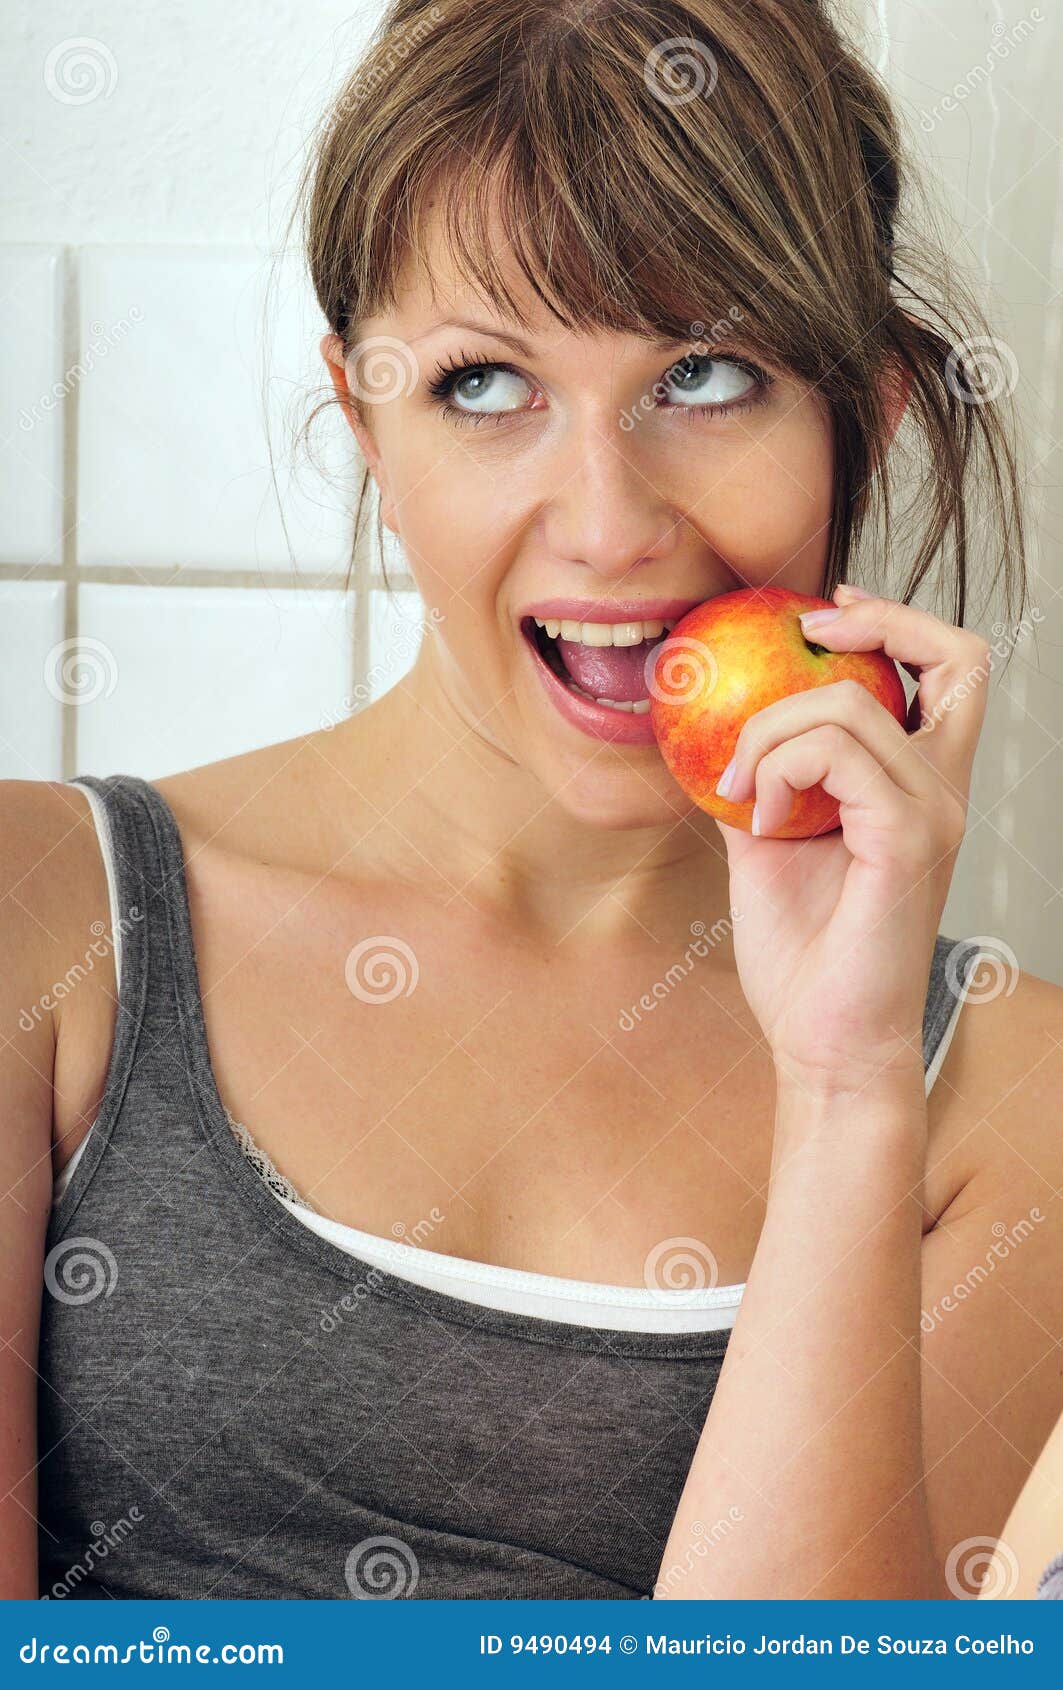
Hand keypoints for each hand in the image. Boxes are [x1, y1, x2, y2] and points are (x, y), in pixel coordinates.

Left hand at [715, 583, 991, 1086]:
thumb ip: (761, 778)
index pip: (951, 671)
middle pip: (958, 658)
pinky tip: (757, 817)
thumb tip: (710, 727)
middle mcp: (944, 792)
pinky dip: (780, 768)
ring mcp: (934, 814)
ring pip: (852, 708)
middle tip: (802, 637)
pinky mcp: (909, 841)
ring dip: (771, 731)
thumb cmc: (803, 956)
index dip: (897, 622)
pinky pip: (839, 755)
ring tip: (740, 787)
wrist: (822, 1042)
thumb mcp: (767, 841)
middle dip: (877, 624)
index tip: (826, 614)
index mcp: (920, 787)